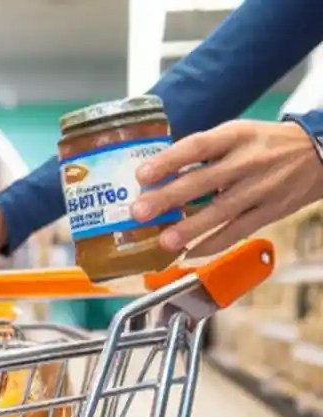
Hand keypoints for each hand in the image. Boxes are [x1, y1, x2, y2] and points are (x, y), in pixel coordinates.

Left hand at [132, 120, 322, 256]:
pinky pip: (239, 231)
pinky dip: (213, 244)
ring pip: (222, 211)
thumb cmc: (264, 144)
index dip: (169, 161)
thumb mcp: (236, 135)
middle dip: (169, 198)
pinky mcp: (271, 211)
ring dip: (191, 228)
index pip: (198, 146)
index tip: (142, 175)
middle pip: (205, 180)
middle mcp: (248, 161)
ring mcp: (261, 188)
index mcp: (235, 136)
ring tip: (164, 241)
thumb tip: (158, 174)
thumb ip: (202, 152)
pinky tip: (190, 253)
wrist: (319, 152)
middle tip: (140, 212)